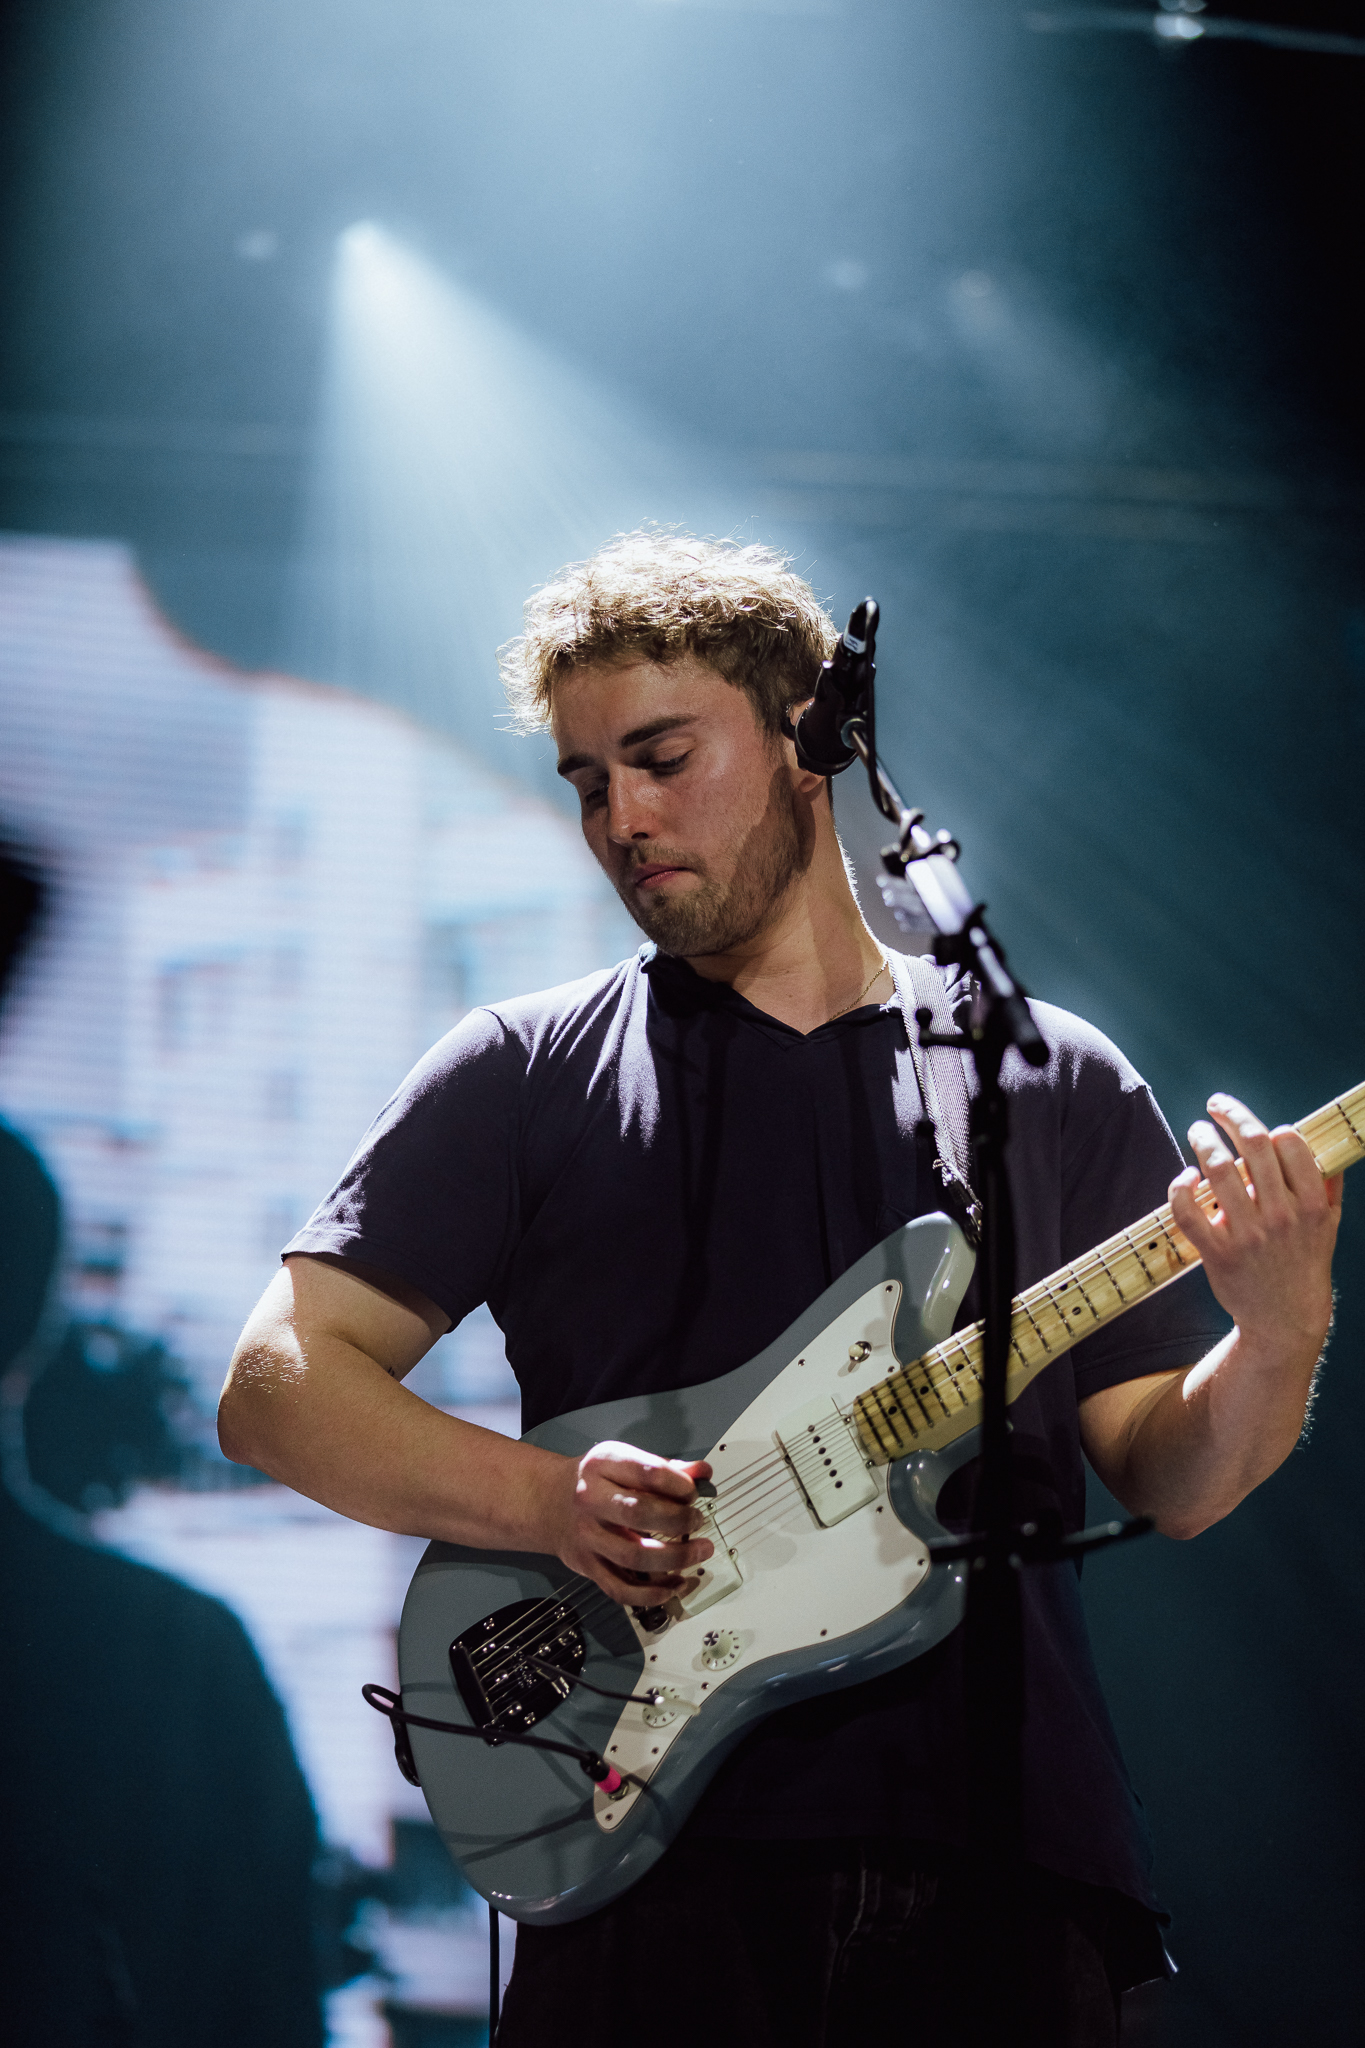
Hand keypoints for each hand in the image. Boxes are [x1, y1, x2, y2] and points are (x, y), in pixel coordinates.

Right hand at [546, 1440, 713, 1607]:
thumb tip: (703, 1472)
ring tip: (699, 1551)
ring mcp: (588, 1537)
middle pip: (640, 1514)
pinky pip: (620, 1589)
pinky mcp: (587, 1566)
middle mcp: (591, 1500)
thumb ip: (665, 1468)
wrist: (549, 1501)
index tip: (694, 1493)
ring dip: (674, 1559)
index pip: (648, 1473)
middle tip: (698, 1521)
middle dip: (679, 1521)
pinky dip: (651, 1595)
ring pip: (633, 1556)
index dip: (680, 1485)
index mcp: (604, 1465)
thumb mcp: (624, 1461)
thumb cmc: (596, 1480)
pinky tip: (675, 1585)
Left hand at [1171, 1093, 1341, 1359]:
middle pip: (1253, 1145)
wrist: (1285, 1320)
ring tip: (1198, 1130)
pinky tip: (1185, 1176)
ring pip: (1218, 1169)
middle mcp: (1280, 1215)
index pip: (1290, 1143)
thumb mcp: (1329, 1226)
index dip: (1272, 1128)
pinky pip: (1189, 1212)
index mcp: (1310, 1204)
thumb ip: (1327, 1185)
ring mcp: (1247, 1234)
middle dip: (1231, 1114)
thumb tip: (1323, 1146)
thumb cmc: (1305, 1265)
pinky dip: (1181, 1188)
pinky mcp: (1218, 1252)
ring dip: (1203, 1139)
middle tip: (1216, 1105)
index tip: (1260, 1129)